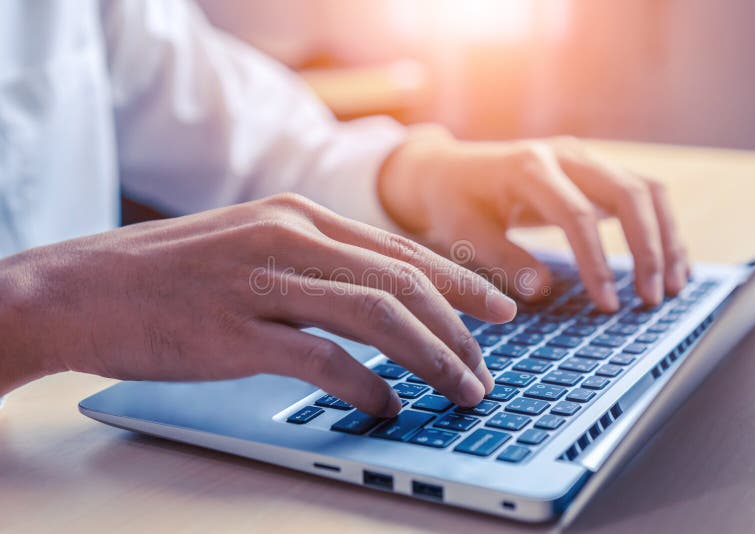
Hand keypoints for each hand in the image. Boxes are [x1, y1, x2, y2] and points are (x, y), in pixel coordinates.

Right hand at [0, 194, 516, 414]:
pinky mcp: (237, 331)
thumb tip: (378, 301)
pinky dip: (366, 386)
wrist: (83, 288)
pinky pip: (323, 359)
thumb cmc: (171, 274)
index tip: (497, 312)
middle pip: (403, 282)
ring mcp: (263, 282)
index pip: (400, 250)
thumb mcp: (251, 245)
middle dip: (458, 329)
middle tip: (485, 366)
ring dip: (431, 357)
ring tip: (460, 389)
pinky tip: (386, 406)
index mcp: (298, 215)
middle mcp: (289, 238)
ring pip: (378, 316)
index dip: (459, 283)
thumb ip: (313, 264)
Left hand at [379, 127, 689, 310]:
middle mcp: (565, 154)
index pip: (576, 215)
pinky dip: (662, 227)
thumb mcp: (464, 233)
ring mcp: (585, 158)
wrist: (449, 171)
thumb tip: (542, 290)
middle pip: (626, 193)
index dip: (597, 262)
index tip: (608, 305)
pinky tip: (671, 263)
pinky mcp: (595, 171)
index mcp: (528, 167)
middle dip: (647, 249)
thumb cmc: (455, 204)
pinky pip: (642, 193)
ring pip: (645, 189)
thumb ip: (503, 259)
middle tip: (652, 299)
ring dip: (666, 237)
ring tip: (673, 287)